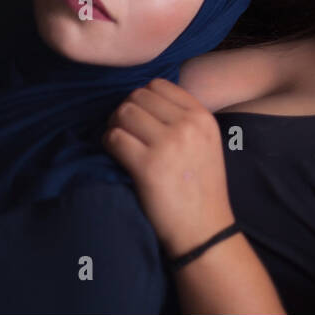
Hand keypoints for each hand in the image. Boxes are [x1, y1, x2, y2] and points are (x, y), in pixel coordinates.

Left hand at [104, 77, 236, 258]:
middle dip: (125, 111)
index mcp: (203, 117)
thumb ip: (184, 119)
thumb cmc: (202, 187)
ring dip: (114, 126)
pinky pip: (114, 138)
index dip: (142, 99)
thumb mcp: (207, 143)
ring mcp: (168, 144)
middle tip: (124, 131)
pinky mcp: (148, 166)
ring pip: (124, 113)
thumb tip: (145, 100)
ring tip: (119, 143)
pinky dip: (108, 143)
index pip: (159, 85)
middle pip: (138, 97)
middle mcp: (188, 125)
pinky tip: (115, 155)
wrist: (204, 228)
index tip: (140, 117)